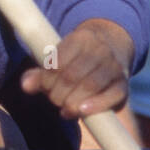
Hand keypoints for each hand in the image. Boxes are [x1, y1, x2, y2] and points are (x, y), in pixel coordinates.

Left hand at [19, 18, 133, 120]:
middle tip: (54, 99)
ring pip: (91, 85)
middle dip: (58, 93)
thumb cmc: (76, 60)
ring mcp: (114, 66)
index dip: (47, 80)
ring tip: (64, 110)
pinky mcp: (123, 85)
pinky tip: (82, 111)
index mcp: (80, 38)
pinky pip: (112, 96)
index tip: (45, 87)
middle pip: (72, 76)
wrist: (112, 50)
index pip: (57, 62)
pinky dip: (96, 105)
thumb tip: (25, 86)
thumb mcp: (57, 60)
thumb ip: (39, 74)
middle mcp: (100, 49)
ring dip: (73, 102)